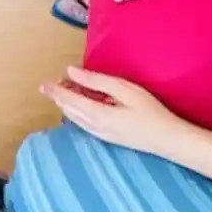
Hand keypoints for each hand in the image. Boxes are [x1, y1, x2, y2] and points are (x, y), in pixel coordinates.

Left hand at [40, 66, 193, 154]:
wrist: (167, 140)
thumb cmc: (150, 112)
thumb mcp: (125, 90)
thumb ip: (97, 80)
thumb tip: (71, 71)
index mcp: (95, 114)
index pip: (66, 100)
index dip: (53, 90)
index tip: (43, 83)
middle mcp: (92, 127)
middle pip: (67, 109)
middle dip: (60, 95)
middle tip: (60, 80)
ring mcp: (98, 134)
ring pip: (74, 117)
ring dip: (68, 103)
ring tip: (70, 87)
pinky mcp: (105, 137)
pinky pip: (82, 122)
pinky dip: (78, 110)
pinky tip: (85, 101)